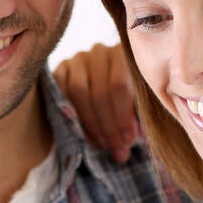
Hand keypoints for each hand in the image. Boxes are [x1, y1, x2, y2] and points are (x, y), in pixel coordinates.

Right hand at [53, 41, 139, 162]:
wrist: (108, 81)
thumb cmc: (132, 96)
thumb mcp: (141, 102)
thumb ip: (138, 115)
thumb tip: (131, 139)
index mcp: (125, 54)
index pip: (119, 87)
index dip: (123, 117)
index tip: (129, 142)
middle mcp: (100, 51)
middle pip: (99, 92)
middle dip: (108, 127)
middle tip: (116, 150)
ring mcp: (79, 58)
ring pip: (79, 92)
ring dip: (90, 124)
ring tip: (101, 145)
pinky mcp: (61, 68)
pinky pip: (62, 93)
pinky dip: (73, 116)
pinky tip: (84, 134)